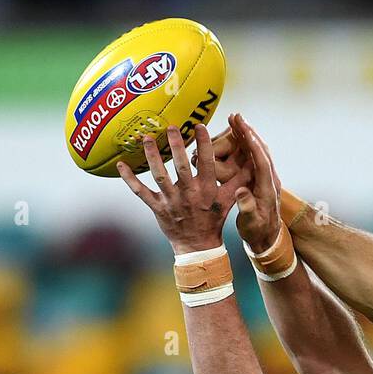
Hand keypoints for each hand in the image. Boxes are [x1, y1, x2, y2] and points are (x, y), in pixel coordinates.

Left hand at [116, 124, 250, 253]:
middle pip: (180, 167)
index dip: (203, 144)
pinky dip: (129, 179)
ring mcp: (172, 202)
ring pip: (160, 176)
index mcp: (206, 191)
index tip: (199, 126)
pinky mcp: (158, 208)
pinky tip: (120, 164)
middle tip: (171, 127)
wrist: (199, 247)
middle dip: (176, 146)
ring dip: (152, 157)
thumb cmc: (214, 220)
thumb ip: (239, 181)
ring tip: (146, 138)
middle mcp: (189, 194)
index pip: (206, 164)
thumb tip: (253, 162)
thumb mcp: (229, 201)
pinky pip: (141, 192)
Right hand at [227, 112, 282, 255]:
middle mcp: (270, 180)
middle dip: (249, 132)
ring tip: (234, 119)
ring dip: (247, 134)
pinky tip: (235, 134)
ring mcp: (267, 178)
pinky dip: (245, 143)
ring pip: (258, 150)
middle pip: (261, 150)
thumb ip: (246, 208)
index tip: (243, 129)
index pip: (262, 161)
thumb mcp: (250, 223)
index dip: (253, 144)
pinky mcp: (261, 178)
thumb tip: (241, 192)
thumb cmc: (257, 232)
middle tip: (236, 116)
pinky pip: (254, 156)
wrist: (266, 238)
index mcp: (268, 189)